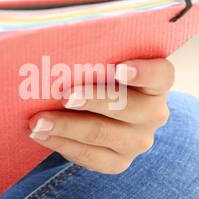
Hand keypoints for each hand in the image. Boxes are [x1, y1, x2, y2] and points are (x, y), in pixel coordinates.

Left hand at [27, 58, 173, 173]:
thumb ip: (92, 51)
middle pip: (127, 106)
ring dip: (66, 127)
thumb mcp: (102, 61)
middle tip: (62, 96)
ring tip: (37, 121)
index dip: (143, 71)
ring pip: (102, 133)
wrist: (101, 114)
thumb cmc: (97, 75)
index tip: (118, 68)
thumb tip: (54, 37)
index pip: (160, 74)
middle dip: (91, 100)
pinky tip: (41, 135)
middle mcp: (154, 113)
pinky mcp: (119, 162)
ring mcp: (139, 140)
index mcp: (156, 82)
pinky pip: (90, 156)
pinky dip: (62, 144)